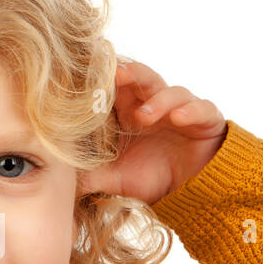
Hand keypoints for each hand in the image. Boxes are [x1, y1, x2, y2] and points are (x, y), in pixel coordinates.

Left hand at [77, 59, 227, 203]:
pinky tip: (177, 119)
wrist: (190, 191)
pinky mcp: (206, 118)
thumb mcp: (115, 179)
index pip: (115, 87)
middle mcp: (154, 103)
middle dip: (128, 73)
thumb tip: (56, 180)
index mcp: (129, 110)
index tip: (86, 74)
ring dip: (157, 101)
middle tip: (114, 75)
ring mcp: (181, 108)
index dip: (104, 80)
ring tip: (143, 116)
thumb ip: (89, 177)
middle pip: (141, 78)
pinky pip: (200, 109)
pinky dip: (190, 110)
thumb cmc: (151, 176)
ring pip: (171, 92)